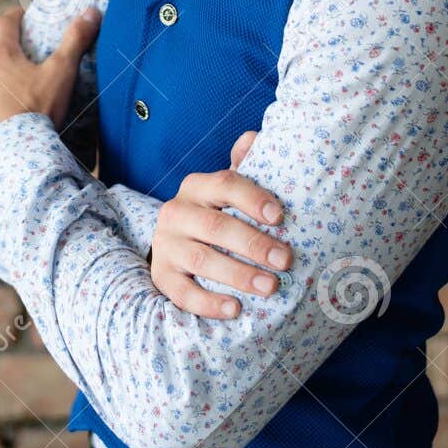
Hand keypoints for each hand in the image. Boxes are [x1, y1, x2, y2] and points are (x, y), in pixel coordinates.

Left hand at [0, 4, 100, 153]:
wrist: (14, 157)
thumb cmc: (38, 110)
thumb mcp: (62, 73)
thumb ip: (75, 41)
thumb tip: (91, 12)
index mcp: (0, 55)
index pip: (4, 24)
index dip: (14, 17)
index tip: (21, 16)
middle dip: (1, 55)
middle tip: (18, 63)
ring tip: (4, 94)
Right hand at [149, 129, 293, 317]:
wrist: (177, 244)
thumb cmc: (217, 214)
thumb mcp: (229, 190)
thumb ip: (245, 164)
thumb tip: (254, 138)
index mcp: (196, 186)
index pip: (225, 184)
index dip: (253, 198)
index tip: (280, 217)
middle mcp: (176, 212)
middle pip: (216, 226)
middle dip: (254, 244)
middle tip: (285, 261)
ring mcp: (166, 245)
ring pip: (202, 260)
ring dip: (238, 275)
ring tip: (270, 287)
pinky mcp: (162, 276)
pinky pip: (183, 293)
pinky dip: (209, 303)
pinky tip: (235, 309)